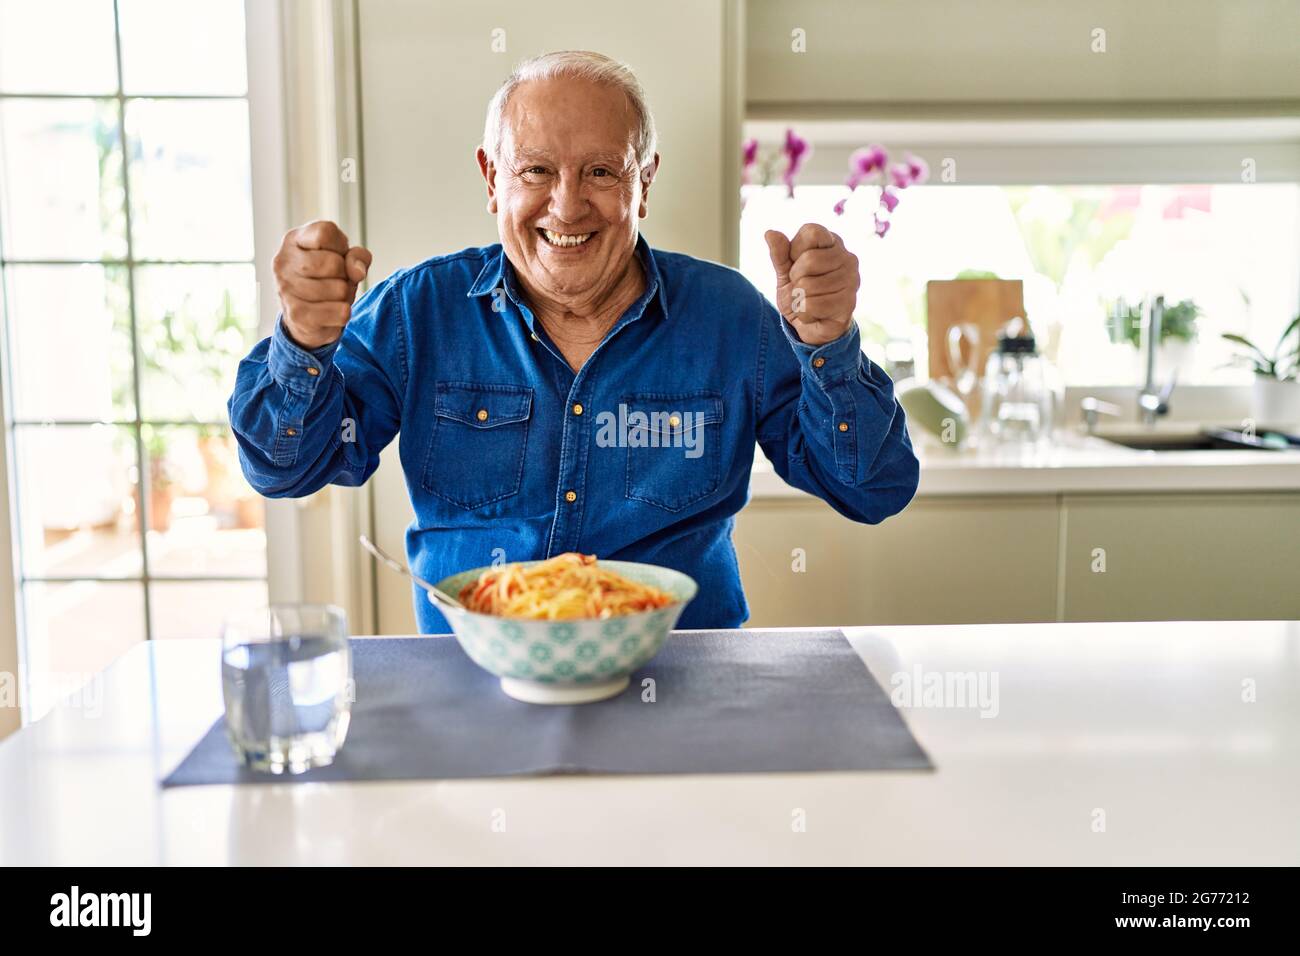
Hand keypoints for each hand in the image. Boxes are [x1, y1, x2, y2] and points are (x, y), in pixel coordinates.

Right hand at [273, 220, 372, 348]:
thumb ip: (358, 257)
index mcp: (294, 239)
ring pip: (338, 290)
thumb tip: (357, 272)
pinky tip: (331, 311)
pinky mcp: (296, 314)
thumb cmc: (327, 279)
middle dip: (345, 274)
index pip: (325, 233)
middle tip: (337, 279)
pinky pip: (340, 312)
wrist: (306, 317)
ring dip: (345, 295)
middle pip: (333, 263)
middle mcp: (284, 261)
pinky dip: (343, 313)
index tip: (336, 254)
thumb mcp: (346, 260)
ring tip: (333, 296)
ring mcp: (286, 288)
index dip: (341, 246)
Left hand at [764, 224, 859, 346]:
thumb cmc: (800, 294)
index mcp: (832, 243)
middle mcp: (847, 258)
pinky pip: (812, 306)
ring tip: (807, 302)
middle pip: (809, 260)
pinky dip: (804, 313)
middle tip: (801, 287)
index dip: (795, 249)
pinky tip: (814, 314)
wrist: (812, 326)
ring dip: (798, 299)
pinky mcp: (849, 304)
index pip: (812, 232)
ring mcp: (852, 280)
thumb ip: (779, 254)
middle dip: (795, 278)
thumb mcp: (785, 273)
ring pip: (808, 286)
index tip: (796, 263)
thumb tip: (769, 233)